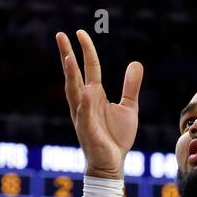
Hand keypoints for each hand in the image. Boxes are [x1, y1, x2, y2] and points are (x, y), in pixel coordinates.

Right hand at [55, 29, 143, 177]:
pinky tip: (86, 92)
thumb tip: (135, 63)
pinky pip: (85, 115)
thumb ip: (130, 86)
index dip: (85, 50)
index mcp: (95, 95)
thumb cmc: (116, 137)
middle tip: (60, 35)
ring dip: (70, 75)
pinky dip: (85, 104)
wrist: (111, 163)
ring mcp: (83, 115)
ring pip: (74, 92)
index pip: (89, 67)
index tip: (79, 33)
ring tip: (67, 58)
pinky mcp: (87, 130)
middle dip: (67, 55)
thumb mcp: (129, 107)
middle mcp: (84, 102)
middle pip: (74, 74)